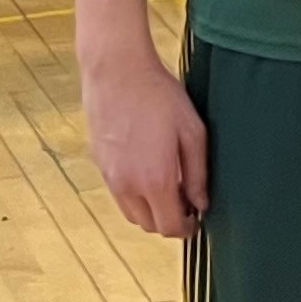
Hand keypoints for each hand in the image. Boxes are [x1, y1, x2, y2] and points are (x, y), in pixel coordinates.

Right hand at [82, 49, 208, 237]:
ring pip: (131, 213)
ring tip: (171, 186)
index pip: (169, 226)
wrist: (117, 73)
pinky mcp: (99, 164)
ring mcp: (109, 176)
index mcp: (154, 180)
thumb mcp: (193, 133)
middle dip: (169, 220)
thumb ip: (198, 174)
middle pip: (148, 225)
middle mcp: (127, 185)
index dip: (187, 229)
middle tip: (187, 200)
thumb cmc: (160, 97)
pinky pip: (118, 193)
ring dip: (151, 210)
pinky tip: (150, 170)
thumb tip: (201, 203)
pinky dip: (135, 195)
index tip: (198, 218)